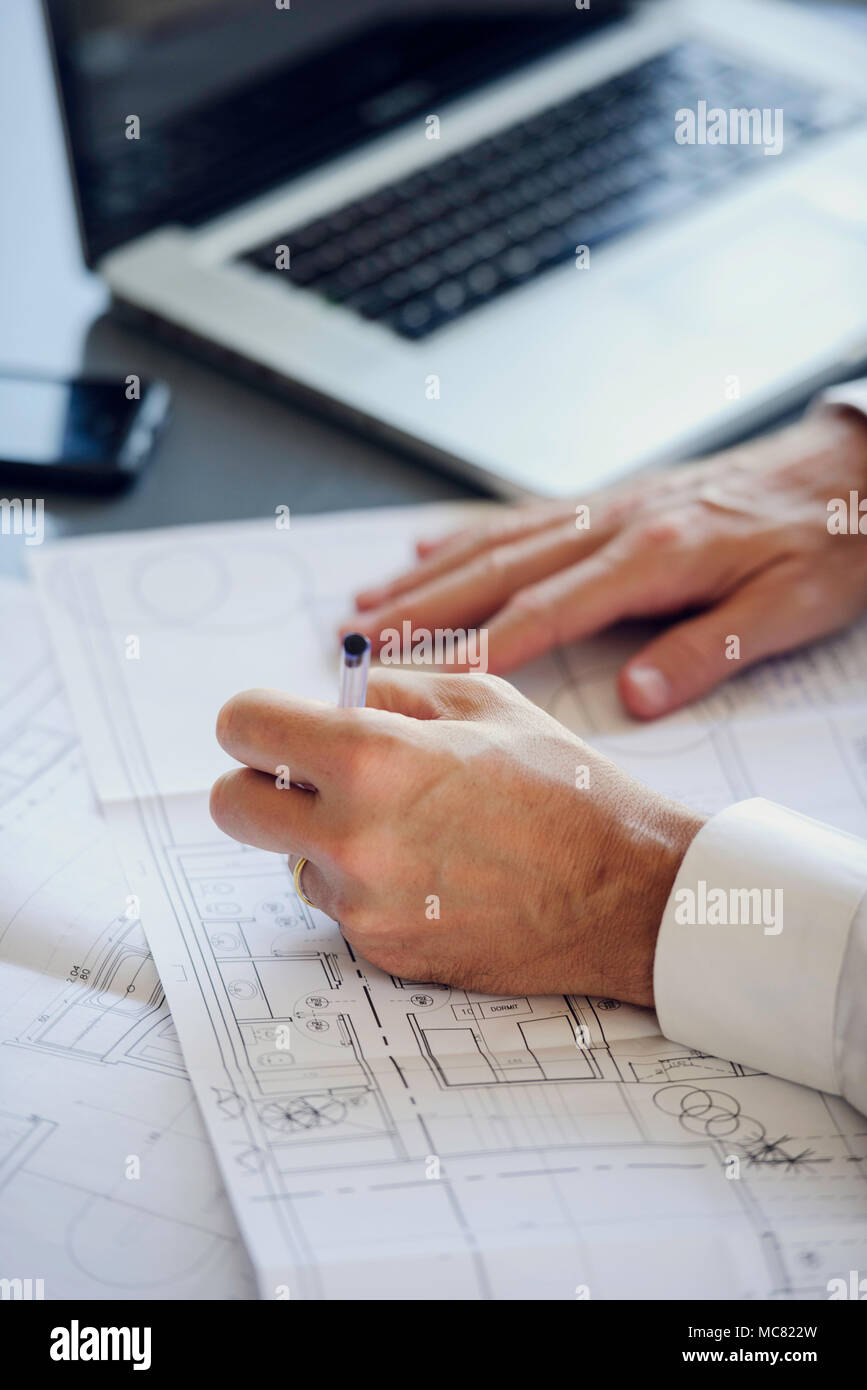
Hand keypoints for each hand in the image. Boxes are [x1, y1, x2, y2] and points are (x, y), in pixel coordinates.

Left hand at [209, 671, 702, 1004]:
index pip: (244, 726)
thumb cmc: (564, 787)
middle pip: (233, 807)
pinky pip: (342, 907)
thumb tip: (330, 696)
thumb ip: (389, 688)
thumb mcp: (484, 701)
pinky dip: (369, 888)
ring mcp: (363, 904)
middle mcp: (352, 835)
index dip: (256, 719)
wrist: (627, 893)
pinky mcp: (383, 952)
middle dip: (258, 784)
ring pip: (293, 860)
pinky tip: (436, 876)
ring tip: (412, 832)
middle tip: (306, 779)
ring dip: (325, 841)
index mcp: (371, 756)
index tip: (274, 726)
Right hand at [345, 407, 866, 718]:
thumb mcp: (788, 608)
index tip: (420, 675)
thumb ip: (707, 651)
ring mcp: (608, 509)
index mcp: (657, 557)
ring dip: (427, 574)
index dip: (480, 646)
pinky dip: (467, 533)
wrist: (853, 470)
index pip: (549, 610)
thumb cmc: (827, 542)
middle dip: (421, 608)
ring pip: (498, 542)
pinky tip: (427, 545)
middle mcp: (617, 526)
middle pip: (499, 571)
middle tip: (356, 639)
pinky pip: (523, 517)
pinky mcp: (612, 503)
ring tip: (366, 601)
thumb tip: (634, 699)